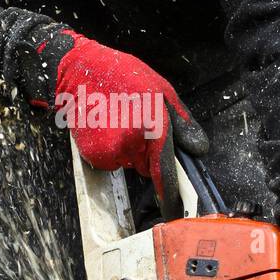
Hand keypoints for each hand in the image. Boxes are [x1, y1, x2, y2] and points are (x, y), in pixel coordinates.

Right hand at [52, 30, 207, 219]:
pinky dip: (111, 151)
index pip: (164, 169)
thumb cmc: (123, 76)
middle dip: (147, 153)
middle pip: (148, 167)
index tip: (172, 207)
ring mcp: (111, 149)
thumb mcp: (162, 91)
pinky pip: (112, 161)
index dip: (169, 191)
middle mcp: (132, 141)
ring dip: (129, 150)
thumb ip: (183, 123)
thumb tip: (199, 149)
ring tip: (119, 120)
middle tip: (136, 123)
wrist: (80, 72)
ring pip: (130, 164)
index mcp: (153, 124)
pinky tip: (106, 127)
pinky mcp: (95, 153)